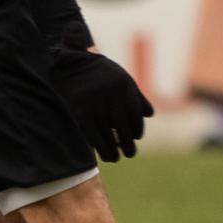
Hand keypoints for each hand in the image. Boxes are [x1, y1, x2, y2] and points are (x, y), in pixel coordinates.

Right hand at [48, 47, 153, 162]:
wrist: (73, 64)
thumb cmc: (103, 75)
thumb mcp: (123, 79)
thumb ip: (136, 96)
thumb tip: (148, 115)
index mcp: (123, 86)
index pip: (135, 115)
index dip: (137, 130)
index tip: (135, 138)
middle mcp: (110, 94)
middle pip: (122, 127)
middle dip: (127, 144)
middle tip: (130, 154)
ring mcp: (94, 103)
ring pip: (107, 134)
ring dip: (113, 150)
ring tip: (115, 158)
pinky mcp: (80, 111)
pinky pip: (93, 134)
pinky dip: (100, 148)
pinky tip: (105, 155)